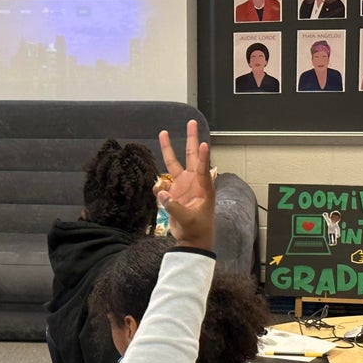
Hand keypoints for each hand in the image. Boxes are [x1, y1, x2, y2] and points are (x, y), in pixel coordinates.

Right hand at [157, 119, 213, 251]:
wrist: (192, 240)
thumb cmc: (197, 229)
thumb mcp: (188, 220)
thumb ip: (174, 207)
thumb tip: (162, 193)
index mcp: (204, 188)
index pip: (203, 169)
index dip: (203, 157)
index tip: (203, 145)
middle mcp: (193, 182)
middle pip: (190, 156)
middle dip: (191, 139)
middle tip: (192, 123)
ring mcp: (182, 185)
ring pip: (173, 163)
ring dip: (168, 149)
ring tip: (164, 133)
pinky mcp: (173, 192)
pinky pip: (162, 184)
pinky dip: (159, 187)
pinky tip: (162, 196)